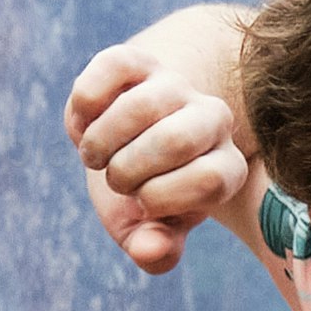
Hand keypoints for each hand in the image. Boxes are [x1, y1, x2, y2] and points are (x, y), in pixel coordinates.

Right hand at [64, 14, 258, 275]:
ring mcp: (176, 85)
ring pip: (139, 106)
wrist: (124, 142)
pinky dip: (84, 107)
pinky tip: (82, 126)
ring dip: (101, 142)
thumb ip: (154, 250)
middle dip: (128, 170)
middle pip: (176, 140)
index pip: (213, 178)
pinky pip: (111, 69)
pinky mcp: (137, 60)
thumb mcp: (146, 228)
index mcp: (227, 165)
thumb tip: (152, 249)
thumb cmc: (142, 190)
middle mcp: (212, 119)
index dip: (164, 197)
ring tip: (94, 157)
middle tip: (114, 180)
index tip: (142, 203)